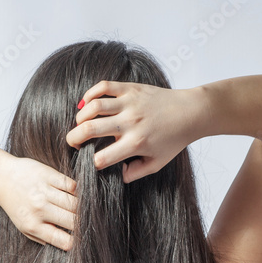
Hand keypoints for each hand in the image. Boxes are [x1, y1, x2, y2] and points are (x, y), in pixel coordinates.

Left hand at [0, 153, 76, 251]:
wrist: (1, 178)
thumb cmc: (15, 205)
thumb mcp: (23, 227)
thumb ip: (42, 237)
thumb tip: (65, 243)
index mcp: (32, 225)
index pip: (62, 239)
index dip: (75, 242)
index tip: (79, 239)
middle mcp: (39, 209)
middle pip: (72, 221)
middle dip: (81, 224)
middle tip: (82, 223)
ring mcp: (44, 191)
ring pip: (75, 203)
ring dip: (80, 207)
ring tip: (79, 209)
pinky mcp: (48, 175)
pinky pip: (72, 185)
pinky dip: (76, 191)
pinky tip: (72, 194)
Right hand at [66, 80, 208, 182]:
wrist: (189, 112)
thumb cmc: (172, 140)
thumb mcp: (157, 163)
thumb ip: (135, 173)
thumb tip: (116, 175)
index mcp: (136, 143)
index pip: (102, 158)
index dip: (92, 164)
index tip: (91, 163)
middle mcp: (130, 122)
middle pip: (90, 129)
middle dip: (74, 138)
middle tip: (72, 143)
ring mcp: (129, 102)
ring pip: (93, 106)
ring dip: (80, 117)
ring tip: (79, 124)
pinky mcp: (130, 88)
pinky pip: (103, 86)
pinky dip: (90, 94)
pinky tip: (86, 104)